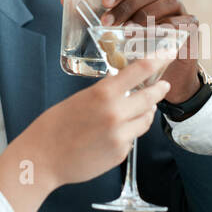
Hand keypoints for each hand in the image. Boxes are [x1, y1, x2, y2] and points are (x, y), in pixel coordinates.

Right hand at [0, 54, 172, 211]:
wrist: (42, 159)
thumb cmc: (54, 127)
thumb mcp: (80, 100)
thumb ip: (105, 94)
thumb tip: (123, 88)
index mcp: (103, 94)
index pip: (141, 69)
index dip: (159, 59)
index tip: (169, 52)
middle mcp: (116, 114)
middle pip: (151, 97)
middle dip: (160, 89)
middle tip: (163, 85)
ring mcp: (120, 136)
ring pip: (145, 120)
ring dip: (144, 113)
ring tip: (135, 111)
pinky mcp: (120, 153)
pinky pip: (132, 138)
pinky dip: (127, 134)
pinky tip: (109, 136)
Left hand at [100, 0, 201, 102]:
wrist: (166, 78)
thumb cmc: (139, 54)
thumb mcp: (116, 35)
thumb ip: (95, 17)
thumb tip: (63, 0)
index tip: (104, 2)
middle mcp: (164, 0)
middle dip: (127, 6)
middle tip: (109, 24)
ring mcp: (180, 12)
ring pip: (167, 2)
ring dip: (146, 14)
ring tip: (129, 31)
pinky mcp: (192, 27)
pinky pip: (182, 21)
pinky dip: (168, 26)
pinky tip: (154, 35)